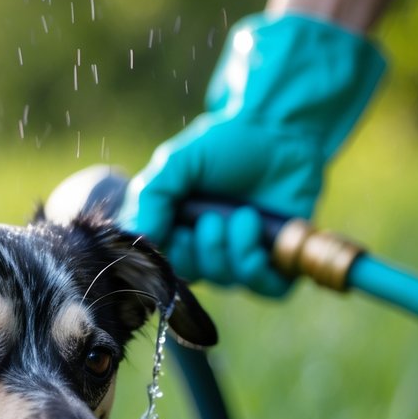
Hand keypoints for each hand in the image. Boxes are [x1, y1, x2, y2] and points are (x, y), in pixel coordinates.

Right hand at [118, 13, 385, 296]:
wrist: (279, 129)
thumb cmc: (224, 143)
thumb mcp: (174, 163)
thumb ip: (150, 197)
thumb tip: (138, 236)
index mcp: (177, 229)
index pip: (161, 265)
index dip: (166, 257)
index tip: (176, 229)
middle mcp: (207, 247)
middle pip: (193, 278)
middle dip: (202, 250)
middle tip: (212, 218)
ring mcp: (242, 256)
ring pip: (226, 282)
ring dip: (230, 250)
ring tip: (242, 214)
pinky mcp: (279, 259)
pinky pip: (266, 288)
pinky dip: (257, 264)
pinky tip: (255, 226)